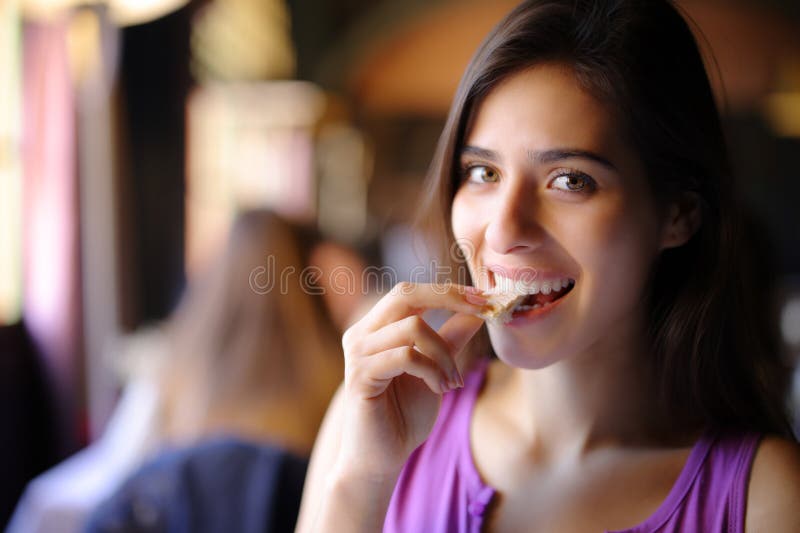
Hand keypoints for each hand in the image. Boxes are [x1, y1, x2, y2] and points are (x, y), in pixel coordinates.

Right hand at [335, 282, 485, 480]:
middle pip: (405, 294)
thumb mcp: (436, 370)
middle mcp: (360, 333)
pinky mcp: (360, 375)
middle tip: (483, 313)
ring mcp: (357, 353)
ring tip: (453, 381)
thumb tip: (476, 312)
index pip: (410, 292)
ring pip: (413, 327)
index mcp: (376, 328)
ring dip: (444, 353)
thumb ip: (449, 340)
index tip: (485, 299)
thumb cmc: (403, 416)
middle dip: (449, 299)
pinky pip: (406, 356)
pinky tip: (441, 388)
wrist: (381, 458)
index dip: (447, 291)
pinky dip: (432, 370)